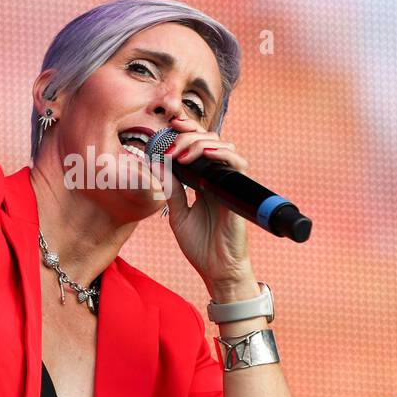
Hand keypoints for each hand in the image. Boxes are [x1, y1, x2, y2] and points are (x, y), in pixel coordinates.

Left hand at [151, 114, 254, 292]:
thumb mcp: (178, 214)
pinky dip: (222, 154)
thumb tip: (158, 166)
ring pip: (224, 147)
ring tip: (181, 152)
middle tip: (171, 144)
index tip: (170, 126)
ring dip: (201, 143)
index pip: (198, 148)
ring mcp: (229, 184)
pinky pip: (237, 164)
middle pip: (210, 142)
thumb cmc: (200, 246)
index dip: (187, 132)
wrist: (217, 270)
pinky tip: (204, 154)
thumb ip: (172, 190)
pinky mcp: (238, 193)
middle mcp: (218, 180)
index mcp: (203, 182)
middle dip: (189, 135)